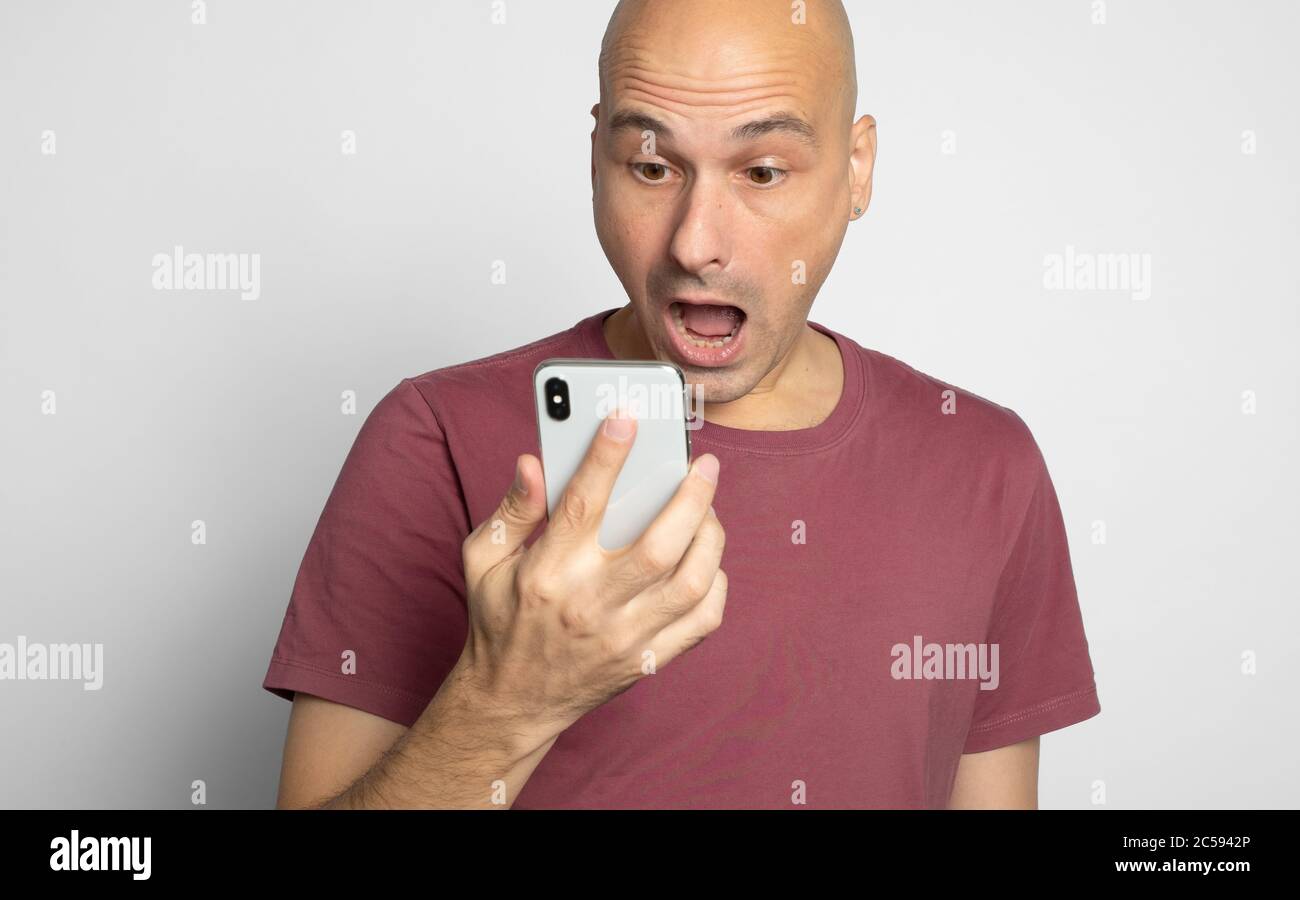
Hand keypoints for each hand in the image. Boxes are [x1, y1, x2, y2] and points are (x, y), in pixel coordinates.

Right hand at [456, 408, 726, 744]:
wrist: (510, 704)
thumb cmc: (499, 622)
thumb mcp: (483, 561)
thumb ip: (511, 510)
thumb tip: (534, 462)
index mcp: (545, 574)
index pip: (582, 505)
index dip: (606, 456)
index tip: (627, 418)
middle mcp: (588, 605)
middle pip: (657, 545)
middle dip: (691, 497)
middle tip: (704, 465)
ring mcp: (623, 637)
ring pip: (690, 582)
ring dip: (711, 538)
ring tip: (708, 510)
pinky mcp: (647, 660)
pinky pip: (703, 621)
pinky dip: (716, 585)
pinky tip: (708, 560)